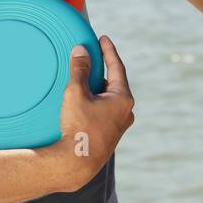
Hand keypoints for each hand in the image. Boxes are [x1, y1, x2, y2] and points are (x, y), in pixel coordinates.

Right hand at [48, 35, 134, 190]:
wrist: (76, 164)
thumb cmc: (78, 128)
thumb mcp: (76, 93)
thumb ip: (79, 70)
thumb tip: (81, 51)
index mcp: (123, 99)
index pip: (117, 67)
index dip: (109, 50)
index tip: (103, 38)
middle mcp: (126, 112)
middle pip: (114, 82)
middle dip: (102, 69)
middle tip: (92, 56)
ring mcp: (120, 125)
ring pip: (109, 98)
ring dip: (98, 86)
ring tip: (84, 78)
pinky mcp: (111, 135)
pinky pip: (105, 110)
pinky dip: (96, 100)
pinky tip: (84, 102)